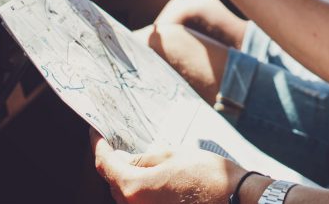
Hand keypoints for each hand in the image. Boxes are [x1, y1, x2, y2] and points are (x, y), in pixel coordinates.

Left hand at [92, 131, 243, 203]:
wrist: (233, 199)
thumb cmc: (206, 174)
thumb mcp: (171, 156)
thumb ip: (142, 158)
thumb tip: (123, 158)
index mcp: (134, 187)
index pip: (104, 164)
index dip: (97, 146)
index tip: (94, 132)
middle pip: (112, 182)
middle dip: (112, 162)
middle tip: (116, 144)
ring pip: (125, 194)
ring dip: (126, 177)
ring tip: (133, 158)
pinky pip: (139, 201)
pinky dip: (138, 188)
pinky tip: (149, 176)